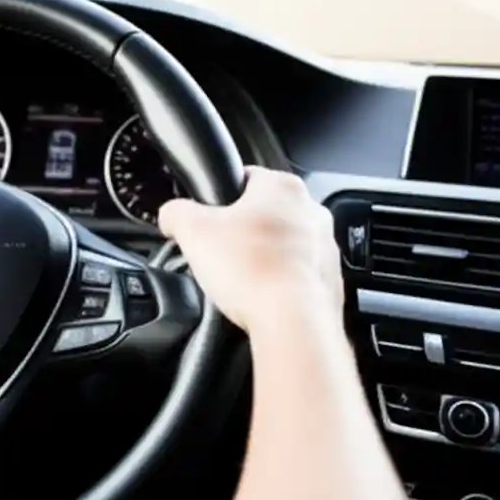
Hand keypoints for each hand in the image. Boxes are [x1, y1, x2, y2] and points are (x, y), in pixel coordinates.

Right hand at [157, 167, 342, 337]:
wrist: (293, 322)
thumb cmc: (253, 270)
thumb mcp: (193, 231)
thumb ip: (176, 212)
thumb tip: (171, 214)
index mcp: (282, 186)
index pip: (245, 177)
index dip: (219, 199)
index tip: (207, 219)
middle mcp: (311, 211)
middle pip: (264, 213)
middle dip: (241, 231)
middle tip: (218, 252)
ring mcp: (325, 246)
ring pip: (282, 245)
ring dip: (262, 257)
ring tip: (240, 279)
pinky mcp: (329, 279)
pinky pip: (296, 275)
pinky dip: (279, 283)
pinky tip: (261, 296)